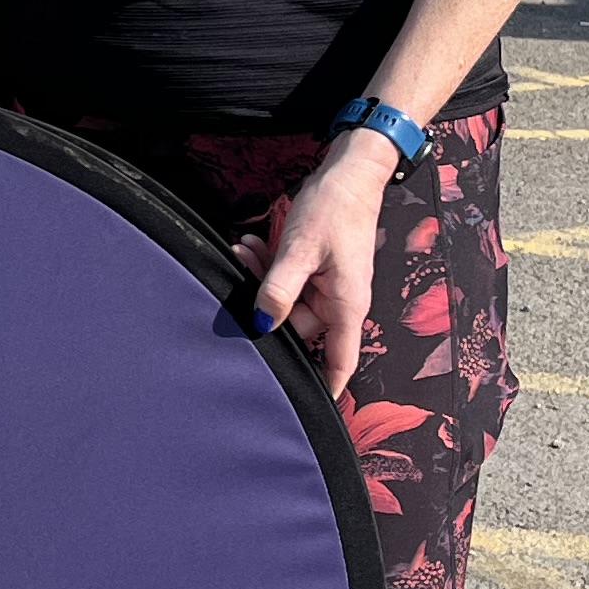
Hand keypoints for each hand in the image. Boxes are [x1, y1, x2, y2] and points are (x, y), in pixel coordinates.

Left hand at [231, 129, 395, 378]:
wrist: (349, 174)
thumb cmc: (334, 209)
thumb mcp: (300, 249)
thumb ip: (279, 289)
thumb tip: (262, 323)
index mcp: (346, 306)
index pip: (339, 362)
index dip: (325, 390)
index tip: (305, 414)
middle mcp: (340, 303)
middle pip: (297, 329)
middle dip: (264, 307)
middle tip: (239, 272)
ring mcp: (329, 287)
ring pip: (286, 302)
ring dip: (261, 281)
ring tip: (243, 251)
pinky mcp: (318, 271)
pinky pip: (289, 282)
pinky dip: (268, 269)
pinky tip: (250, 246)